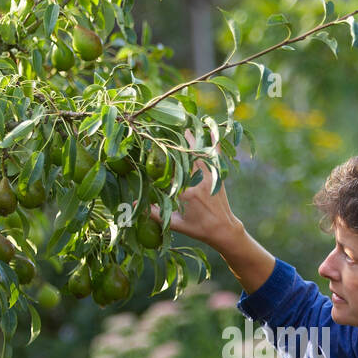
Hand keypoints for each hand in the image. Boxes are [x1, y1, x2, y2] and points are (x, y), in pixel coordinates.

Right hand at [149, 127, 244, 249]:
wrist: (223, 230)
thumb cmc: (198, 229)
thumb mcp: (176, 224)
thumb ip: (155, 214)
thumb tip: (134, 206)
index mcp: (187, 195)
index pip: (170, 173)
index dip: (160, 160)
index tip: (151, 148)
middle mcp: (198, 183)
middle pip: (184, 159)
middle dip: (175, 145)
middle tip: (165, 131)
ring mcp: (210, 178)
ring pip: (198, 155)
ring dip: (191, 140)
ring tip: (184, 128)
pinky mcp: (218, 176)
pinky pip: (216, 157)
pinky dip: (214, 143)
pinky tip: (212, 129)